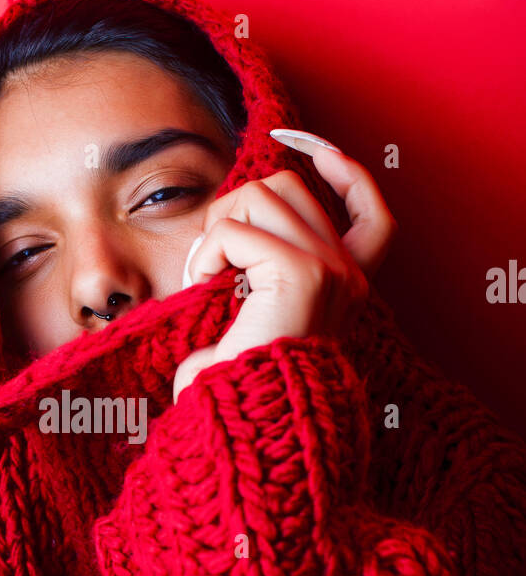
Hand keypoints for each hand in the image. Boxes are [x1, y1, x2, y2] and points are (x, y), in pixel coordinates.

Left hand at [173, 143, 396, 400]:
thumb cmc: (239, 384)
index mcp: (346, 285)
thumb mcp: (254, 318)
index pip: (371, 211)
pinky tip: (202, 286)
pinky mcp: (302, 273)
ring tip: (207, 278)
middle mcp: (348, 275)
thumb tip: (226, 225)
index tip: (305, 148)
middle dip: (235, 207)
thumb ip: (258, 270)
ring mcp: (330, 270)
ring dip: (217, 229)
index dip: (343, 170)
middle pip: (288, 187)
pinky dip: (207, 253)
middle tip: (213, 261)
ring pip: (260, 194)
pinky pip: (236, 230)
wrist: (247, 427)